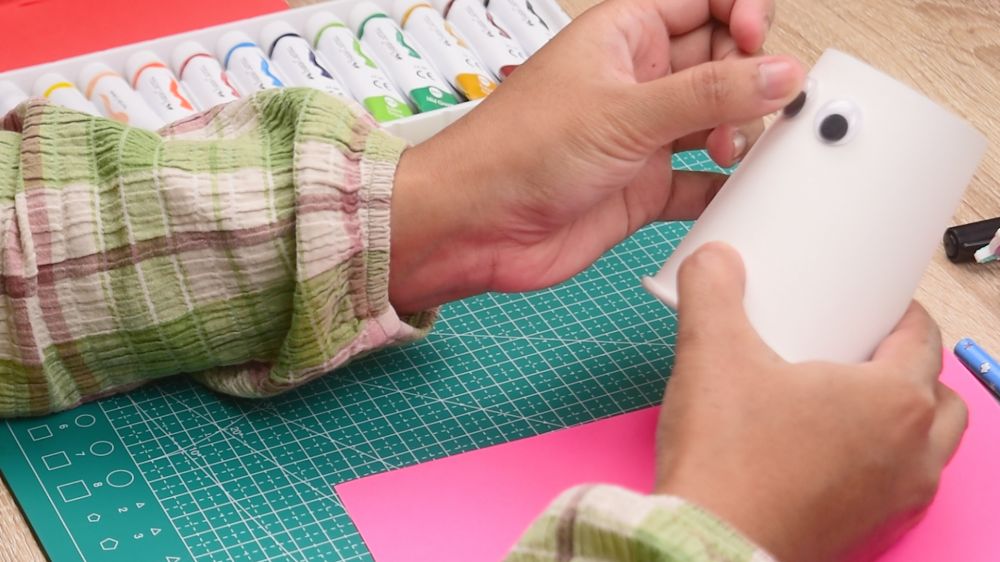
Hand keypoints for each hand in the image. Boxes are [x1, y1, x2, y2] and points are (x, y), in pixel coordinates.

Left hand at [389, 0, 802, 312]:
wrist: (475, 227)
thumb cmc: (515, 152)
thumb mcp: (623, 111)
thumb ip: (708, 93)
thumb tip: (778, 73)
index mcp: (626, 35)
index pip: (706, 1)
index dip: (742, 13)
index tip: (756, 43)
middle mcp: (639, 81)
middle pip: (722, 62)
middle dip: (749, 81)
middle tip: (762, 105)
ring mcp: (642, 135)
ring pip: (717, 121)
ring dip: (738, 134)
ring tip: (728, 149)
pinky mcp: (643, 187)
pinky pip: (700, 181)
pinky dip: (721, 187)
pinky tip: (731, 190)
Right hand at [654, 243, 967, 561]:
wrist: (709, 544)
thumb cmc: (728, 462)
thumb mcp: (712, 352)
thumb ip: (712, 291)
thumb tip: (713, 260)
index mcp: (892, 401)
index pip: (923, 339)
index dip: (901, 314)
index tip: (875, 307)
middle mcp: (910, 453)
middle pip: (939, 395)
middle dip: (909, 368)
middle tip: (860, 352)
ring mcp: (893, 497)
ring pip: (930, 445)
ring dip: (905, 418)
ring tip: (850, 402)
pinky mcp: (866, 528)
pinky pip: (899, 483)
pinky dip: (882, 460)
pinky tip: (829, 449)